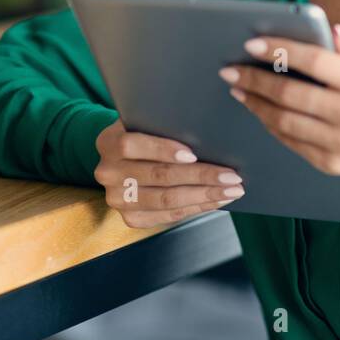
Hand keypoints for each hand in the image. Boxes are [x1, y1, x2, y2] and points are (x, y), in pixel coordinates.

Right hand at [94, 118, 245, 228]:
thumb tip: (204, 130)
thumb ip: (163, 124)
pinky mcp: (131, 218)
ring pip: (166, 199)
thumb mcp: (145, 122)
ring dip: (204, 196)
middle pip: (158, 176)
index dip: (163, 150)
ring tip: (231, 190)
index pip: (132, 145)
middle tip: (231, 176)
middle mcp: (108, 173)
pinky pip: (169, 215)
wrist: (123, 159)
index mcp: (108, 143)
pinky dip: (196, 208)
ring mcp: (117, 199)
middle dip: (199, 176)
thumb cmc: (144, 134)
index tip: (194, 155)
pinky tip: (216, 201)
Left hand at [218, 25, 339, 193]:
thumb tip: (328, 29)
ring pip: (284, 120)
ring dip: (255, 103)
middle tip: (231, 69)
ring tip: (239, 89)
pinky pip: (290, 141)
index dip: (280, 50)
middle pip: (291, 93)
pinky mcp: (330, 164)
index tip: (253, 43)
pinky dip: (269, 124)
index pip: (315, 61)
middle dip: (255, 79)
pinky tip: (258, 110)